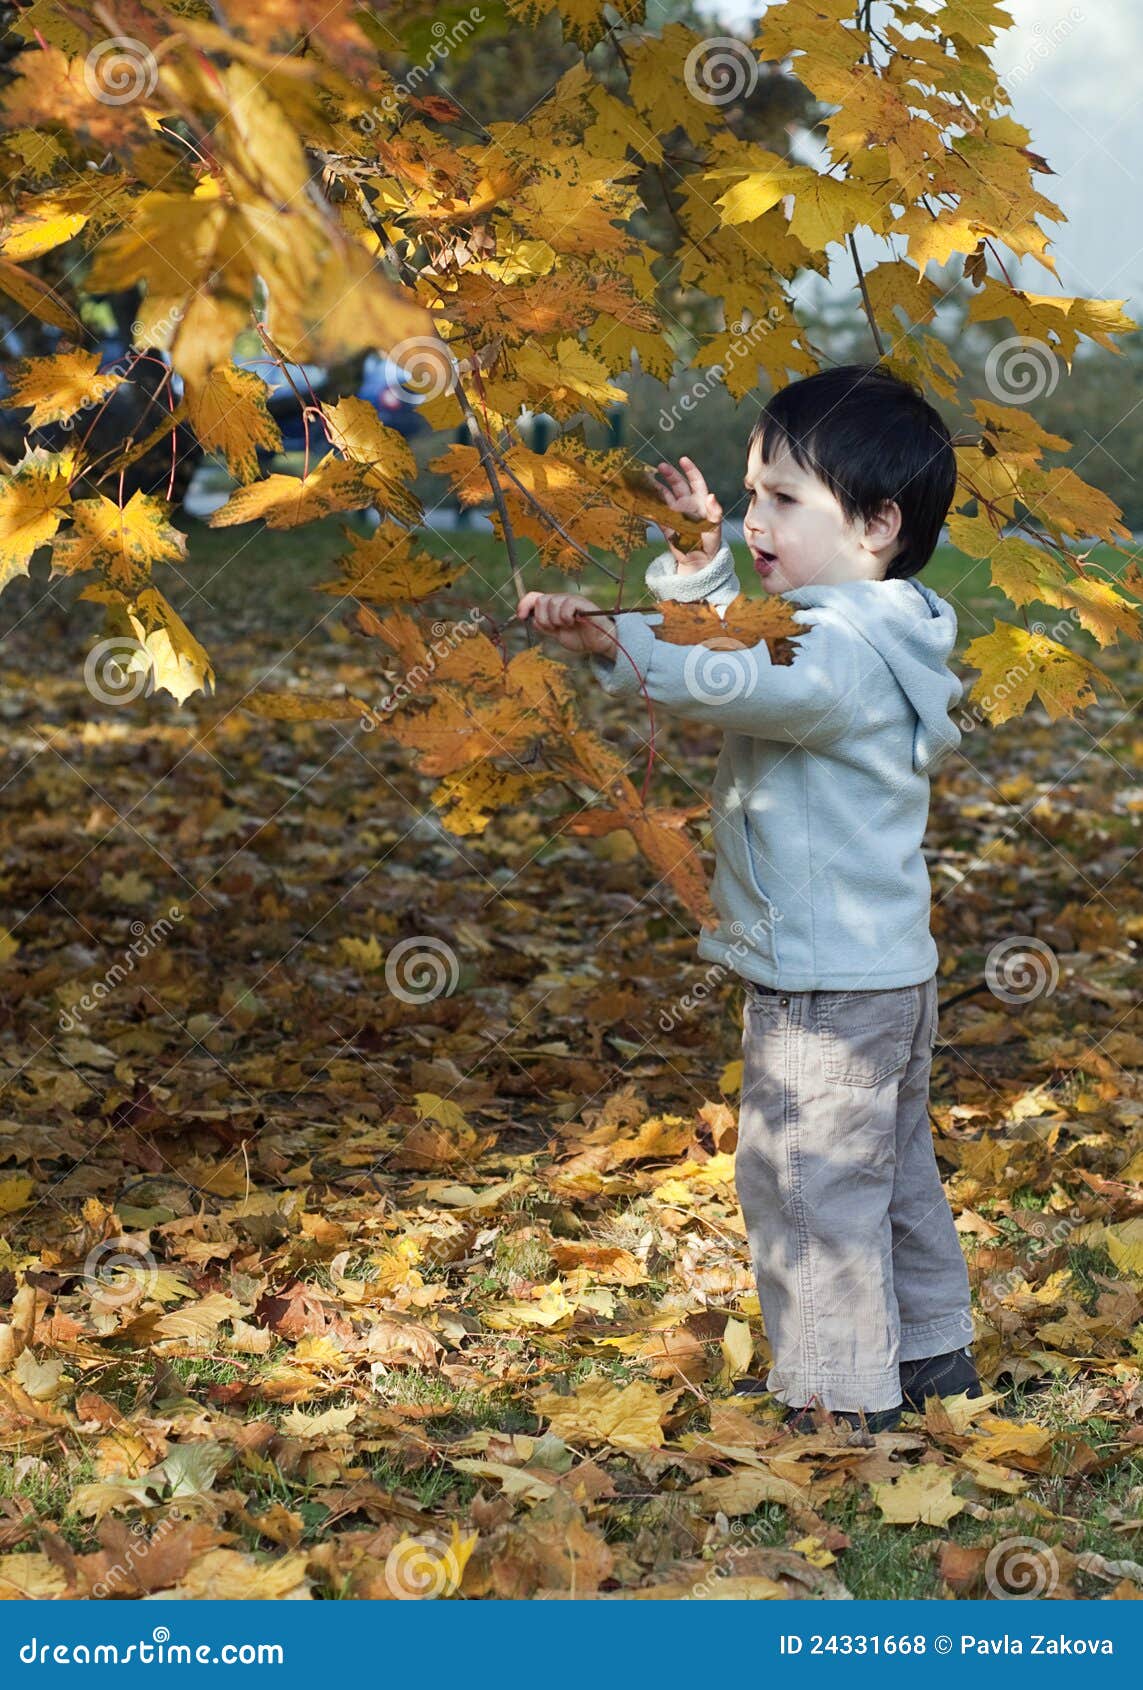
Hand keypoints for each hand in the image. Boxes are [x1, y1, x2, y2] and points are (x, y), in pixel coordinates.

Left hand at [516, 591, 617, 655]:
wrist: (599, 642)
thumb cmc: (580, 637)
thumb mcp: (556, 633)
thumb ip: (543, 625)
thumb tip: (529, 618)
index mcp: (553, 606)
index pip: (534, 597)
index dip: (524, 604)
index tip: (520, 616)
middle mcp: (561, 599)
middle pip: (541, 601)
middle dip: (543, 619)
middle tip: (554, 628)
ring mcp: (571, 600)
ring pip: (552, 603)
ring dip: (556, 620)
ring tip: (567, 626)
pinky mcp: (582, 603)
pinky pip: (566, 605)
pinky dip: (566, 617)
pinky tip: (574, 622)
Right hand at [650, 456, 722, 572]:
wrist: (698, 561)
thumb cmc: (711, 544)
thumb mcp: (715, 527)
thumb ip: (715, 512)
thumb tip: (712, 496)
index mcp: (700, 502)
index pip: (695, 481)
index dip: (689, 470)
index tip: (683, 459)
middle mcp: (687, 504)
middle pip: (677, 484)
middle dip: (669, 474)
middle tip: (660, 466)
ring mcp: (675, 513)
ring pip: (664, 495)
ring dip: (656, 487)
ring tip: (646, 479)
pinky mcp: (666, 524)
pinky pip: (656, 512)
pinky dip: (648, 505)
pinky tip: (640, 498)